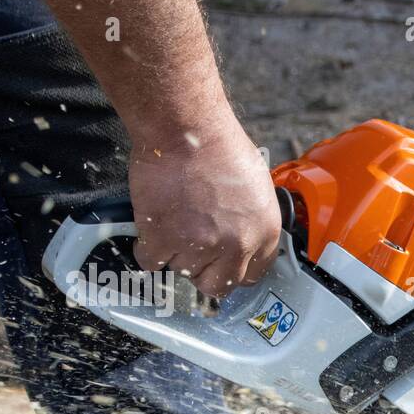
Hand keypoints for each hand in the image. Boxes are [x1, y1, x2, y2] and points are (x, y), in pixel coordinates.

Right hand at [128, 117, 280, 298]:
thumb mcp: (257, 188)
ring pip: (182, 271)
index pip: (252, 276)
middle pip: (216, 285)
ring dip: (175, 252)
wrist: (185, 128)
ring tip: (174, 220)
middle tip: (193, 249)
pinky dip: (148, 248)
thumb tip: (242, 240)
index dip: (232, 270)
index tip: (222, 264)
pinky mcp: (163, 239)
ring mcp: (199, 245)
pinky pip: (151, 262)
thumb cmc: (219, 145)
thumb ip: (251, 222)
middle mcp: (236, 245)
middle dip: (203, 270)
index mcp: (265, 232)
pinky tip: (153, 226)